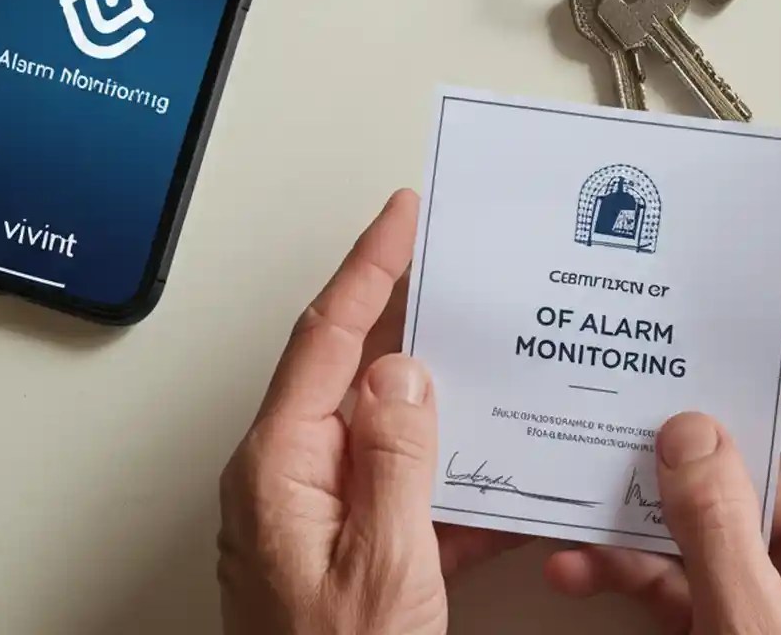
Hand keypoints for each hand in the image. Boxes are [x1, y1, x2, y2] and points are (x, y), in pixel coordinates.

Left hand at [217, 190, 523, 634]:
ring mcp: (324, 510)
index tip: (402, 216)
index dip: (370, 269)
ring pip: (391, 427)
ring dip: (444, 397)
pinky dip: (454, 470)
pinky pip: (408, 484)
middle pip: (352, 370)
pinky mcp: (355, 543)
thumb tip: (400, 372)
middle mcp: (294, 479)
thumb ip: (392, 461)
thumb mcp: (379, 565)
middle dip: (406, 315)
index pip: (327, 339)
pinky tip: (497, 469)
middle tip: (451, 264)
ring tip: (489, 357)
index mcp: (283, 469)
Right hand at [545, 328, 780, 633]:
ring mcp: (769, 591)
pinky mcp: (727, 623)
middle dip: (680, 446)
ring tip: (578, 496)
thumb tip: (691, 432)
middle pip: (752, 470)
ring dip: (634, 516)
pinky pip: (675, 577)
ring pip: (699, 523)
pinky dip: (625, 570)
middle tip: (630, 392)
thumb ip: (720, 529)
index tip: (753, 320)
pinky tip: (576, 563)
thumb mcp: (758, 627)